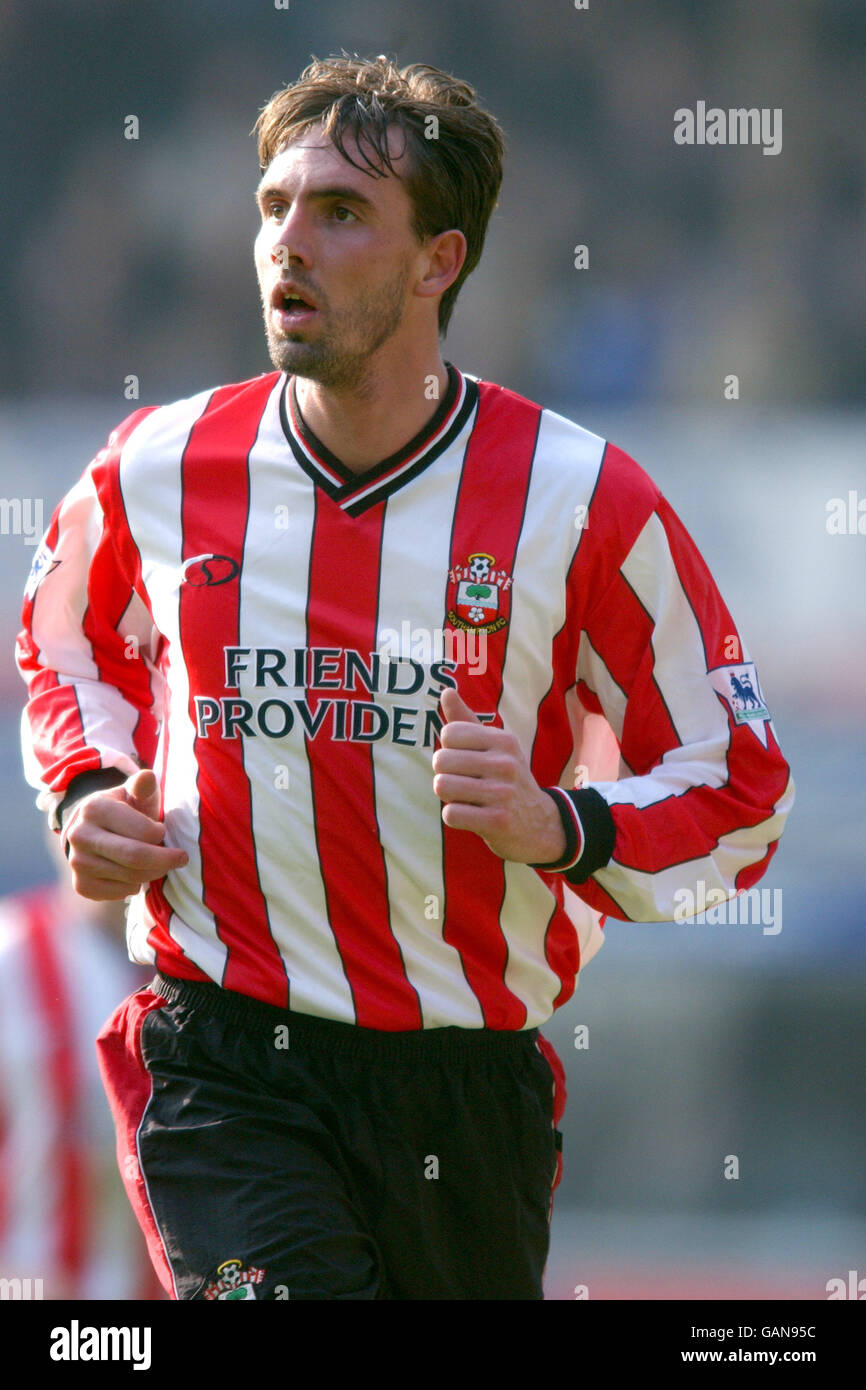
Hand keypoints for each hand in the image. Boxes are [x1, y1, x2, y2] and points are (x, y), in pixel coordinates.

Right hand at [63, 769, 187, 900]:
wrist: (90, 829)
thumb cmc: (122, 809)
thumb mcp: (132, 792)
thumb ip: (143, 785)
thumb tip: (147, 778)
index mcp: (94, 809)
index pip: (142, 832)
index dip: (160, 834)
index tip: (162, 830)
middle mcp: (80, 836)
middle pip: (135, 858)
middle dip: (165, 860)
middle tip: (181, 859)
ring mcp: (77, 863)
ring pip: (130, 878)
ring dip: (153, 873)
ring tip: (157, 863)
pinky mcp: (80, 885)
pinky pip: (119, 893)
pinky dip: (135, 886)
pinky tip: (135, 874)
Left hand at [432, 688, 566, 862]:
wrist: (541, 824)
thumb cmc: (508, 780)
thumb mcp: (496, 747)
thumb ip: (467, 720)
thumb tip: (445, 691)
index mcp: (504, 740)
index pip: (449, 733)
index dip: (449, 750)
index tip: (466, 761)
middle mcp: (505, 763)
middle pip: (440, 760)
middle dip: (444, 774)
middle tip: (465, 783)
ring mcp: (503, 793)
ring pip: (442, 786)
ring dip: (449, 796)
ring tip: (469, 798)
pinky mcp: (498, 821)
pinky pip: (450, 814)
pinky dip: (455, 816)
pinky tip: (473, 816)